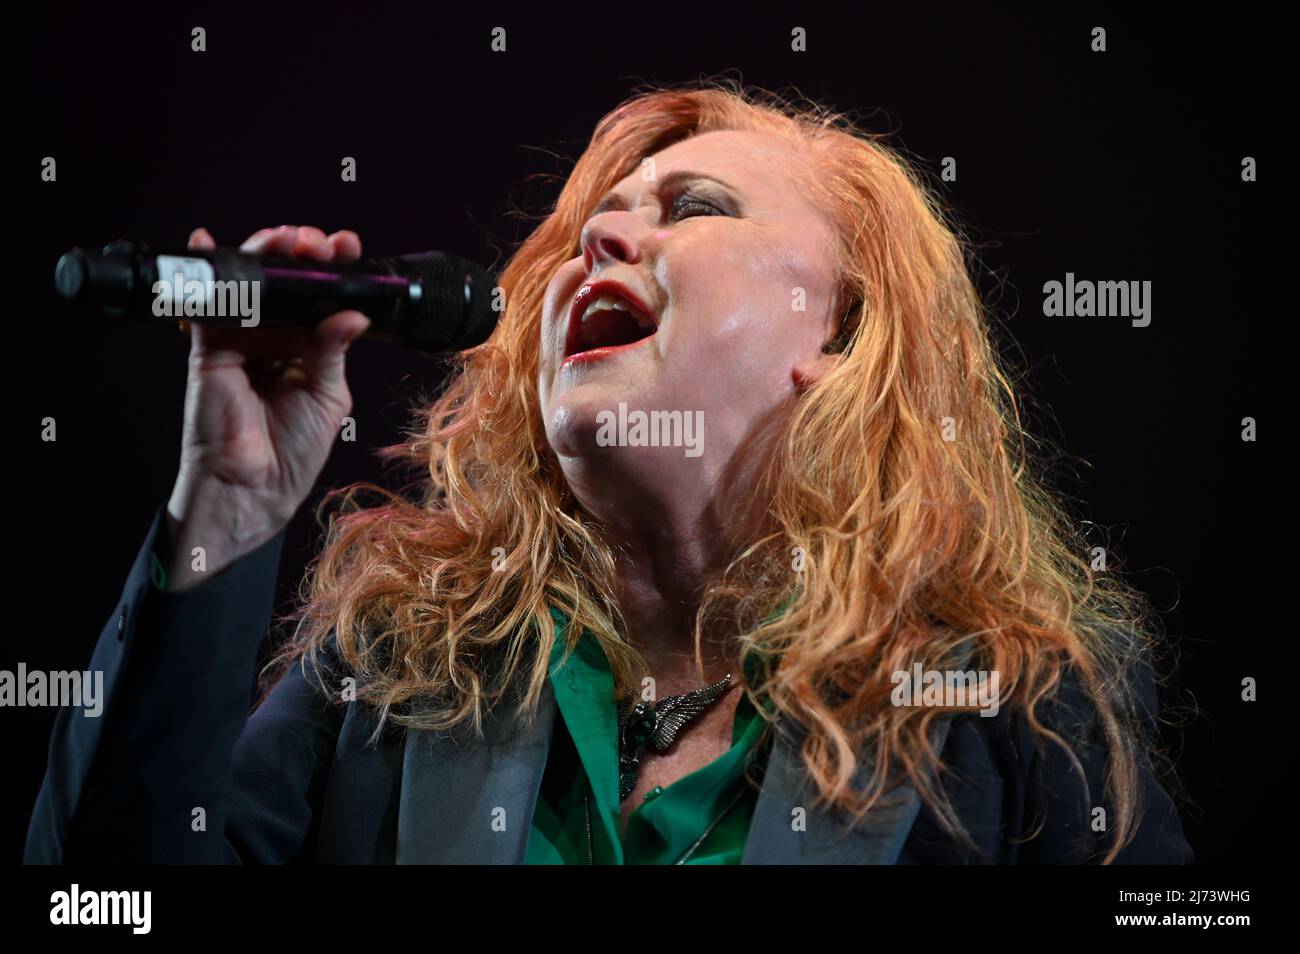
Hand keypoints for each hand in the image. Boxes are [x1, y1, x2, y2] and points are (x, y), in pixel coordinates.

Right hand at [163, 225, 369, 590]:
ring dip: (268, 253)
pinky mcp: (210, 347)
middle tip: (322, 243)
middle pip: (286, 282)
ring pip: (253, 283)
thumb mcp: (327, 397)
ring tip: (291, 241)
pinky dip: (212, 273)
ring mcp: (241, 339)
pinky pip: (209, 302)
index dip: (333, 270)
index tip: (349, 248)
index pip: (320, 297)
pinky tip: (213, 242)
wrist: (254, 488)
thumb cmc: (292, 451)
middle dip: (304, 253)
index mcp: (307, 348)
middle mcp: (274, 338)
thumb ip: (332, 351)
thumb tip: (352, 312)